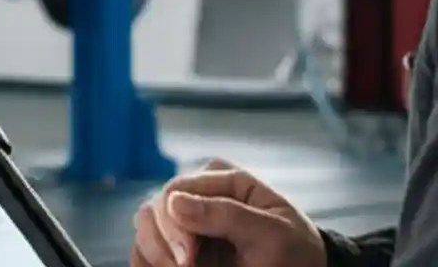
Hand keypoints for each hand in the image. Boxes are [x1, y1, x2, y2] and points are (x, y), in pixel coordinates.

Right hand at [132, 159, 325, 266]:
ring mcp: (183, 224)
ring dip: (155, 255)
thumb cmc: (295, 254)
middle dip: (162, 243)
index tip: (188, 258)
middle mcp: (196, 196)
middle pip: (151, 210)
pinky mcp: (176, 249)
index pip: (176, 191)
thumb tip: (173, 202)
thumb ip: (227, 214)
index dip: (173, 223)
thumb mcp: (272, 234)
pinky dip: (149, 263)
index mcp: (221, 179)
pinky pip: (143, 252)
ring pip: (143, 231)